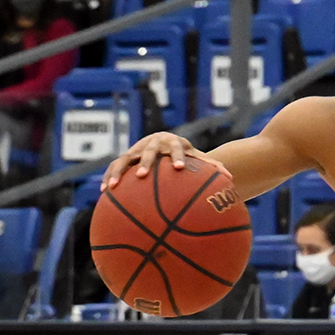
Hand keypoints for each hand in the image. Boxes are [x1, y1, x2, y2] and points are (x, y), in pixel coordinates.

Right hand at [102, 131, 220, 189]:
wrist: (165, 141)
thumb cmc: (184, 154)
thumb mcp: (195, 158)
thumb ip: (210, 166)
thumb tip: (230, 178)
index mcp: (172, 142)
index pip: (176, 147)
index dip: (177, 157)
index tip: (179, 168)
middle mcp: (152, 143)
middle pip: (147, 152)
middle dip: (144, 163)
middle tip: (142, 176)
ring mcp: (136, 149)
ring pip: (124, 160)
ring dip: (118, 173)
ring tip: (112, 187)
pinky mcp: (125, 158)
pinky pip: (115, 168)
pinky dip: (109, 178)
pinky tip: (104, 193)